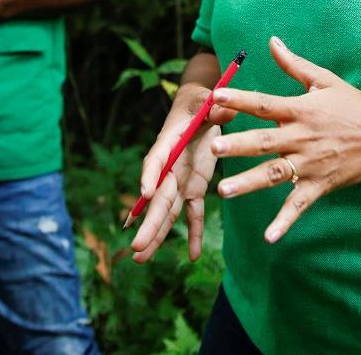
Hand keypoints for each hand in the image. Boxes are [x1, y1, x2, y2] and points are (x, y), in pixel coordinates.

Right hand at [129, 83, 237, 262]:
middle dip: (149, 222)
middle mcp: (170, 165)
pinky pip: (193, 212)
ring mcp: (181, 179)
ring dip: (156, 235)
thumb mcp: (207, 100)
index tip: (145, 195)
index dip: (151, 175)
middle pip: (158, 196)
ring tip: (140, 259)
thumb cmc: (199, 100)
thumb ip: (215, 108)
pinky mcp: (194, 186)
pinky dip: (193, 232)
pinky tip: (191, 256)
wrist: (199, 105)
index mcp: (169, 141)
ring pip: (168, 211)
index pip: (157, 159)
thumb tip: (223, 109)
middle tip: (136, 247)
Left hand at [210, 36, 360, 243]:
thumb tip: (271, 41)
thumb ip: (293, 64)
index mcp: (300, 110)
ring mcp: (309, 164)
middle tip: (213, 147)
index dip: (239, 99)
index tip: (215, 96)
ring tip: (224, 191)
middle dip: (238, 144)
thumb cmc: (353, 105)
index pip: (264, 103)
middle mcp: (301, 137)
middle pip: (264, 141)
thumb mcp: (324, 80)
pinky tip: (268, 237)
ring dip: (249, 183)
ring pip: (274, 174)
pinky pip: (299, 205)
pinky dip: (284, 222)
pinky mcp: (319, 184)